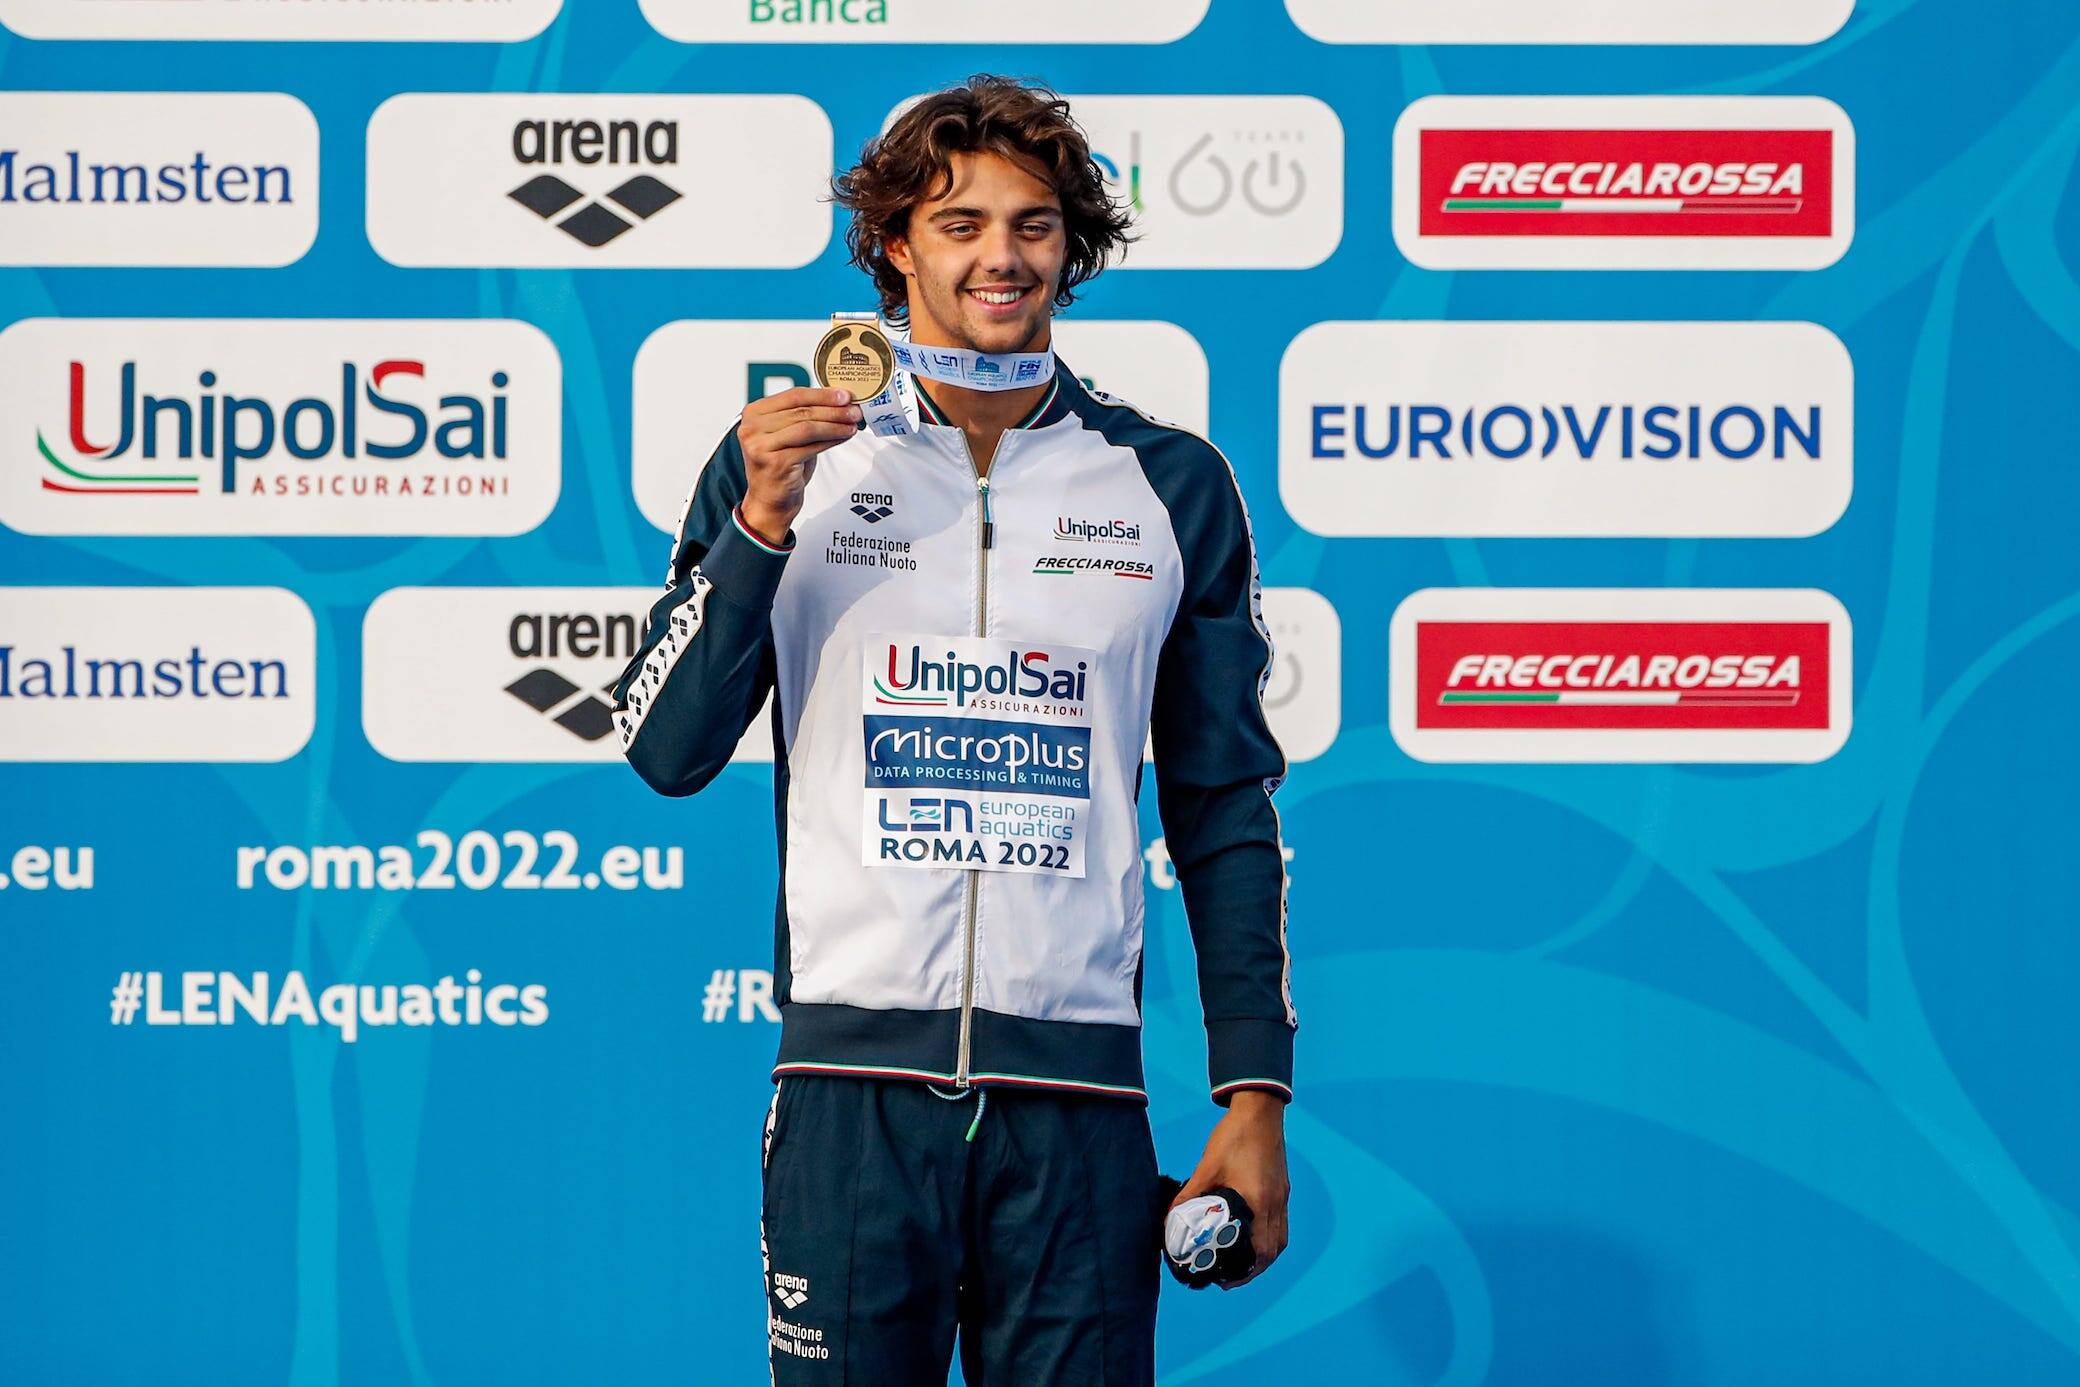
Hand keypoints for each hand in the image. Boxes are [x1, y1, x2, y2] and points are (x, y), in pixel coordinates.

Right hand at [736, 386, 862, 544]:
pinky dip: (831, 440)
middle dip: (833, 409)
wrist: (769, 500)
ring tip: (853, 424)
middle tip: (854, 410)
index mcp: (753, 412)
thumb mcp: (788, 433)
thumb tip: (839, 400)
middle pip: (802, 411)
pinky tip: (844, 437)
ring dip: (835, 424)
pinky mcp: (775, 463)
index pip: (793, 395)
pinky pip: (811, 446)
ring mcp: (760, 446)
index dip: (822, 394)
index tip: (844, 395)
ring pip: (807, 427)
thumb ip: (803, 415)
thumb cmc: (781, 464)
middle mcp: (752, 427)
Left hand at [1170, 1090, 1289, 1286]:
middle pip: (1274, 1250)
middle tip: (1231, 1277)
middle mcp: (1275, 1202)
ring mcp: (1282, 1195)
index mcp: (1259, 1201)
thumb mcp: (1207, 1167)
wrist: (1259, 1110)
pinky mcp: (1282, 1187)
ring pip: (1280, 1238)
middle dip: (1255, 1269)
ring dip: (1264, 1255)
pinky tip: (1253, 1235)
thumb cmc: (1234, 1136)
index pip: (1262, 1250)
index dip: (1247, 1272)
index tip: (1227, 1281)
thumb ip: (1190, 1194)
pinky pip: (1280, 1222)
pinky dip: (1269, 1237)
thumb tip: (1171, 1216)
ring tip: (1243, 1263)